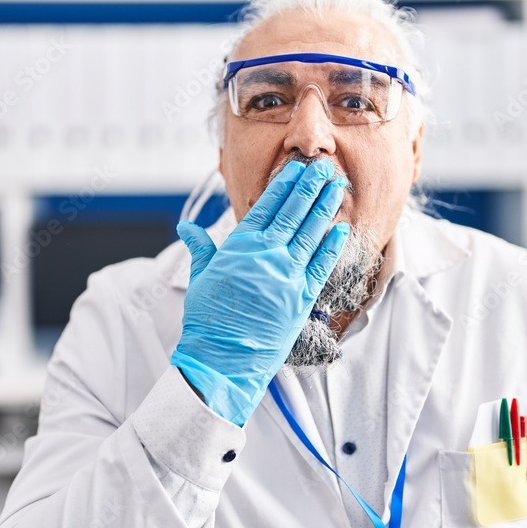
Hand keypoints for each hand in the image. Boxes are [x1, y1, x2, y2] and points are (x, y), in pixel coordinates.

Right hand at [171, 159, 348, 425]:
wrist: (222, 358)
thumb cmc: (207, 320)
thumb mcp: (200, 278)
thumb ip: (201, 249)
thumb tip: (186, 227)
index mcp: (240, 247)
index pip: (267, 207)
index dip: (285, 186)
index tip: (297, 169)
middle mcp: (266, 256)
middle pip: (294, 214)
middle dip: (310, 188)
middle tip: (324, 168)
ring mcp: (286, 276)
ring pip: (311, 234)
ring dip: (325, 208)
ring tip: (337, 187)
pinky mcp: (301, 298)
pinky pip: (321, 266)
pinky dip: (332, 247)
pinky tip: (340, 230)